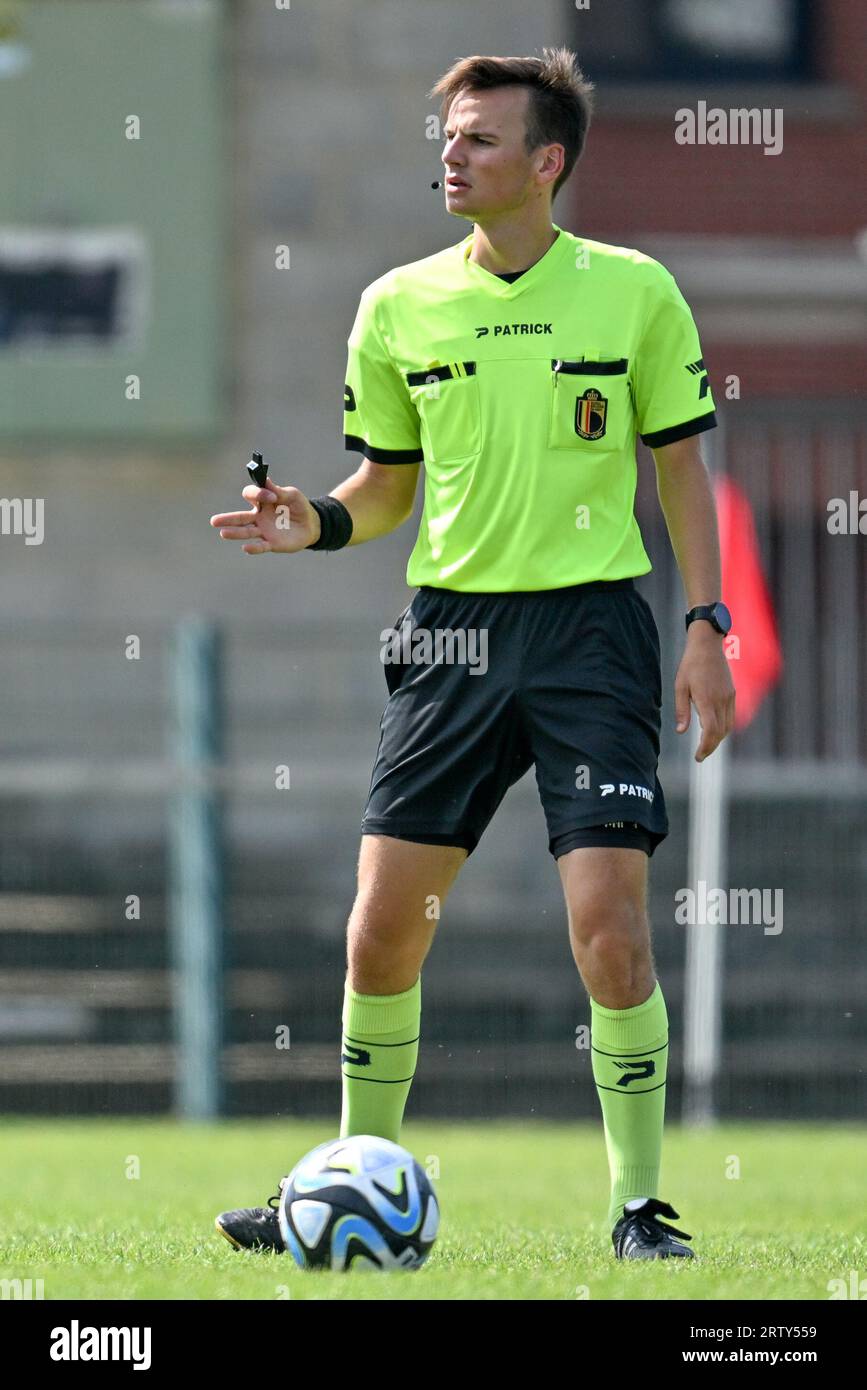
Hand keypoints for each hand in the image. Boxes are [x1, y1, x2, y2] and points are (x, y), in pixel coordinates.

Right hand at [209, 477, 320, 554]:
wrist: (311, 524)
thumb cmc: (298, 506)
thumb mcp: (292, 495)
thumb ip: (279, 490)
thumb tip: (265, 480)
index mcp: (262, 502)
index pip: (250, 495)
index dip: (258, 494)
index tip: (272, 497)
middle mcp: (258, 516)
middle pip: (240, 517)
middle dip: (227, 519)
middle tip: (213, 521)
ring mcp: (264, 531)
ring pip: (246, 532)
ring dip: (235, 533)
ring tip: (223, 533)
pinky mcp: (272, 543)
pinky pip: (261, 546)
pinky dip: (254, 548)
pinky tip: (245, 548)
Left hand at [674, 624, 735, 760]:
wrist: (708, 645)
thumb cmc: (690, 665)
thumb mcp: (680, 687)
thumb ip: (682, 710)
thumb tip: (681, 731)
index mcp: (707, 700)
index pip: (710, 731)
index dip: (705, 747)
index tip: (698, 756)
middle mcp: (721, 700)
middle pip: (720, 732)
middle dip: (711, 747)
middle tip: (700, 755)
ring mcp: (729, 697)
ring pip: (728, 726)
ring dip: (718, 739)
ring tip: (706, 745)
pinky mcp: (732, 693)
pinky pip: (730, 716)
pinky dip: (723, 728)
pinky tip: (714, 730)